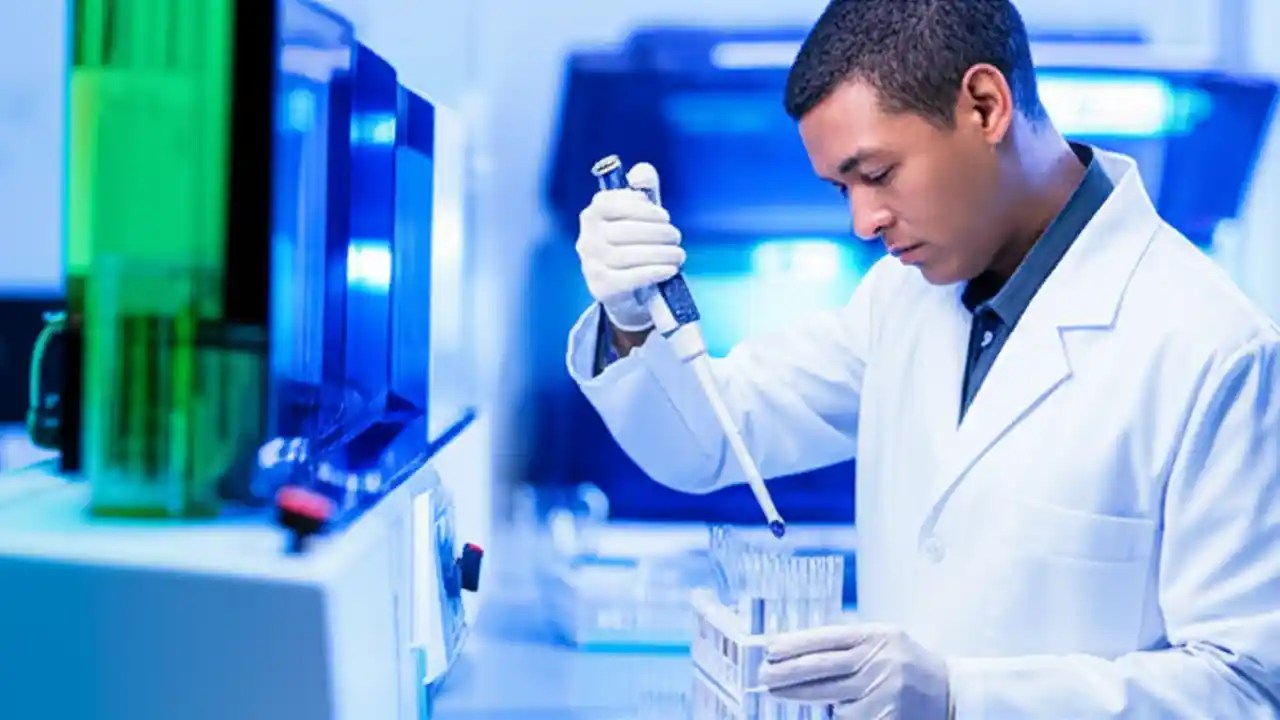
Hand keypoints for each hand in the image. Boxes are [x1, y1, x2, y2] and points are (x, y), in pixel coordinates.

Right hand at [575, 162, 684, 330]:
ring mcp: (590, 264)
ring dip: (660, 254)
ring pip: (627, 255)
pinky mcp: (600, 287)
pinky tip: (669, 269)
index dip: (641, 209)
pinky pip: (628, 278)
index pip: (611, 204)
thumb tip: (643, 171)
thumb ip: (642, 190)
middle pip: (623, 231)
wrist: (626, 289)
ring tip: (678, 254)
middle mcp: (587, 238)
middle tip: (676, 237)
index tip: (663, 216)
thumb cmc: (633, 245)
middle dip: (657, 233)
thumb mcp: (639, 216)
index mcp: (593, 214)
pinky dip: (652, 272)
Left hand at [759, 623, 950, 718]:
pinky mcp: (885, 717)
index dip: (795, 645)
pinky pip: (847, 717)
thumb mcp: (883, 641)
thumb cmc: (907, 664)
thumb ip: (848, 644)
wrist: (950, 694)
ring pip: (831, 698)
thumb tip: (797, 652)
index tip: (770, 650)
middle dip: (787, 674)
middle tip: (763, 676)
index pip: (827, 639)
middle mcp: (881, 662)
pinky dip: (836, 714)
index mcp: (877, 636)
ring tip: (780, 693)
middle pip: (822, 669)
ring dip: (803, 696)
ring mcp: (883, 692)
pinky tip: (830, 709)